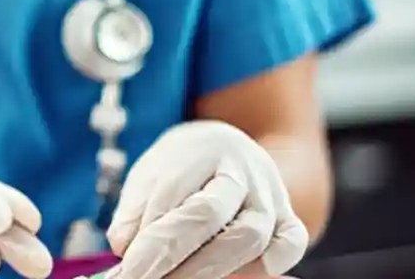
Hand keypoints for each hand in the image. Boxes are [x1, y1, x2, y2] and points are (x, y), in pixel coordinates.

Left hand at [104, 121, 307, 278]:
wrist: (227, 149)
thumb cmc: (182, 169)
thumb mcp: (151, 175)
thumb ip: (134, 210)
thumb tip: (121, 245)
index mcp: (200, 150)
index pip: (172, 193)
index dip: (148, 237)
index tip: (126, 270)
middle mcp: (240, 170)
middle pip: (210, 213)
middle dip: (173, 252)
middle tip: (143, 278)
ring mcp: (269, 193)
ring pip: (250, 233)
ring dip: (211, 266)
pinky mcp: (289, 217)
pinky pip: (292, 239)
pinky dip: (279, 256)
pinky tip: (257, 270)